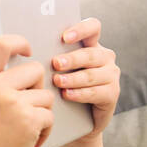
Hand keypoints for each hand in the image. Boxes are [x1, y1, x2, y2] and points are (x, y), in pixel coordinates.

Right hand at [0, 35, 53, 146]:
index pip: (0, 44)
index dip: (19, 42)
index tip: (28, 50)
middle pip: (34, 69)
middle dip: (36, 88)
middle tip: (25, 108)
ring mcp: (11, 103)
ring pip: (45, 93)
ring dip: (41, 110)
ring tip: (25, 127)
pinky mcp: (29, 119)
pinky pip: (49, 113)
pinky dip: (45, 128)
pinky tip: (30, 139)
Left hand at [52, 17, 118, 143]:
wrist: (77, 119)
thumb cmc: (63, 88)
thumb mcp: (60, 69)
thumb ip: (54, 57)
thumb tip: (33, 49)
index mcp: (92, 44)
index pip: (93, 27)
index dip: (81, 29)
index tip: (64, 37)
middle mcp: (105, 57)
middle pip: (90, 54)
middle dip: (72, 59)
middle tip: (55, 63)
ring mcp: (111, 75)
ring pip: (92, 74)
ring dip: (73, 78)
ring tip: (58, 81)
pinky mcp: (112, 93)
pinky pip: (96, 92)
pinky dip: (80, 93)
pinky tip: (67, 94)